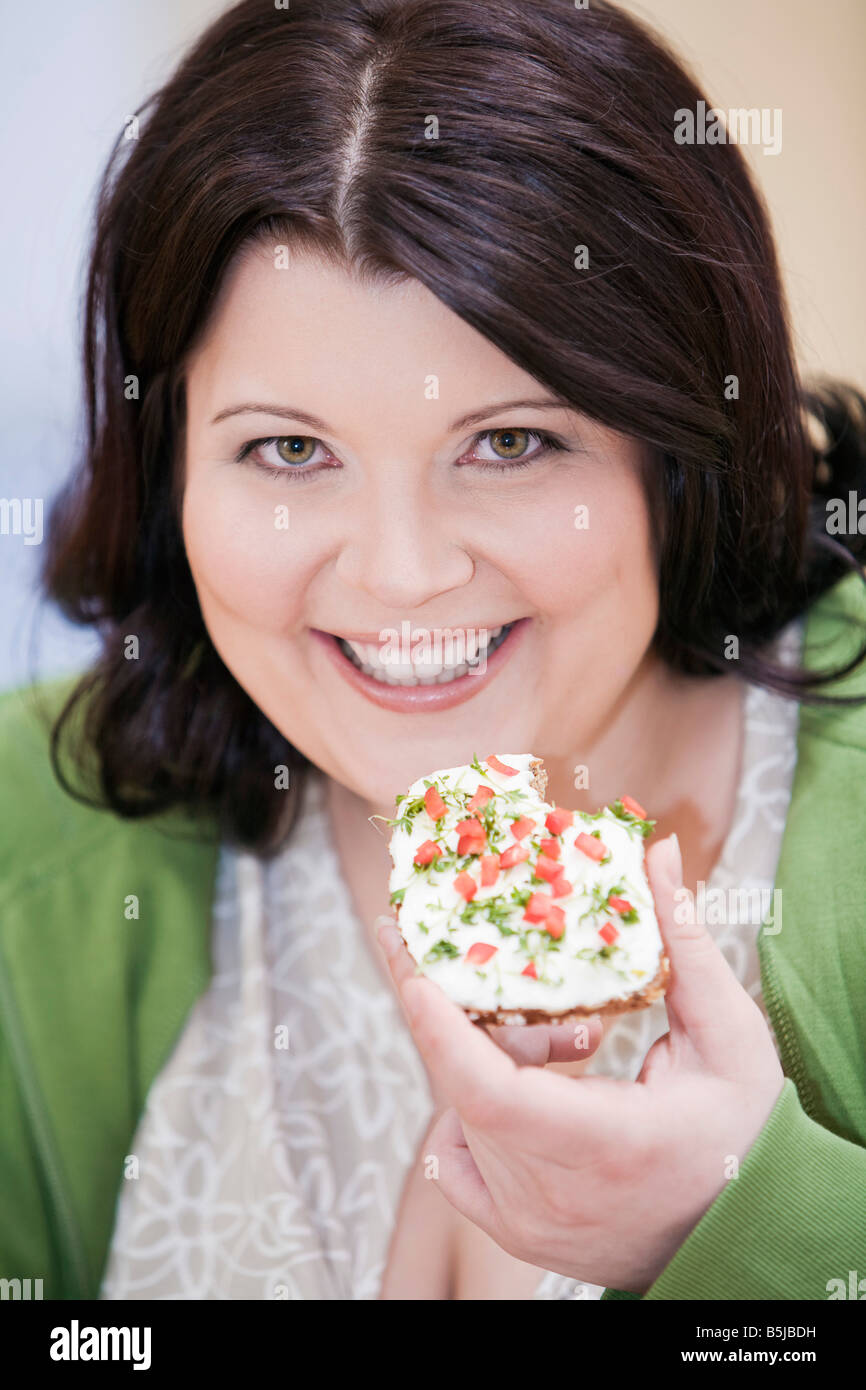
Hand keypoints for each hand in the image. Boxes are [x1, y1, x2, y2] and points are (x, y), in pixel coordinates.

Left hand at [377, 833, 784, 1292]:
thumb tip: (655, 852)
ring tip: (572, 1038)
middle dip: (473, 1017)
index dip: (439, 1028)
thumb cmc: (746, 1127)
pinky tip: (529, 1083)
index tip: (412, 966)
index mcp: (607, 1144)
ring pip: (462, 1115)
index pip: (489, 1092)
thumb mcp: (728, 1034)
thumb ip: (685, 942)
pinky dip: (467, 1112)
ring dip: (490, 1058)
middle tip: (487, 962)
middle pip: (468, 1087)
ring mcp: (529, 1222)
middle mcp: (554, 1196)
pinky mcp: (518, 1233)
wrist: (749, 1222)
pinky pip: (453, 1163)